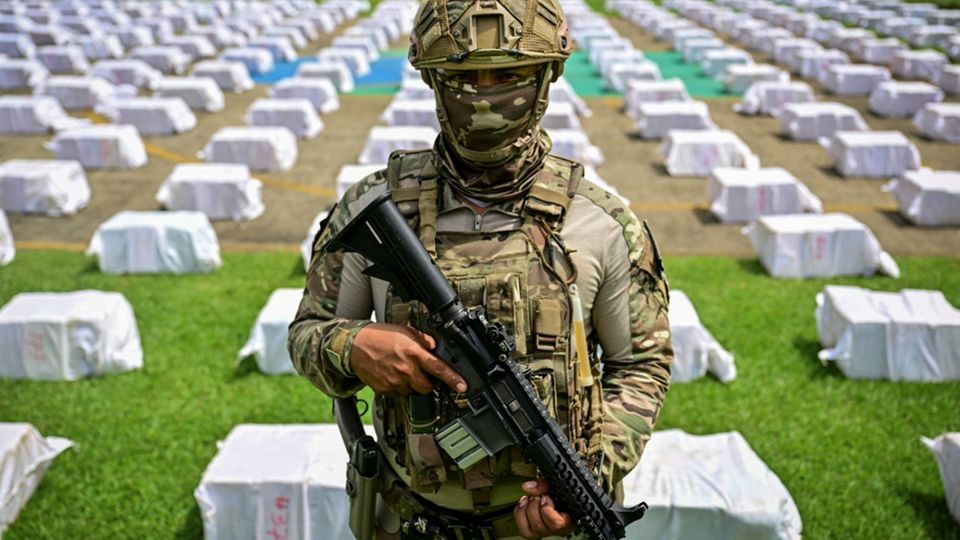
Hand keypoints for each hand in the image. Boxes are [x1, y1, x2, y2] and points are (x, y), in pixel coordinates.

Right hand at [349, 323, 466, 395]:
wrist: (354, 346)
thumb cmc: (380, 336)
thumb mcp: (406, 331)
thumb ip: (424, 340)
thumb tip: (436, 347)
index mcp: (414, 353)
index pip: (439, 369)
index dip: (453, 379)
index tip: (463, 386)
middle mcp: (406, 369)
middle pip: (428, 387)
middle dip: (428, 382)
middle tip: (420, 371)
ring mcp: (395, 381)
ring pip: (413, 391)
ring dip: (412, 384)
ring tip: (402, 369)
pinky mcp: (385, 389)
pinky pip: (399, 393)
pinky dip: (399, 386)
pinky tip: (392, 374)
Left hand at [514, 477, 574, 538]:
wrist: (557, 494)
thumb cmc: (560, 491)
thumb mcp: (555, 484)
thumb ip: (544, 484)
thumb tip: (527, 487)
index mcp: (569, 519)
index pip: (556, 524)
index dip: (546, 510)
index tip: (545, 497)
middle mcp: (557, 530)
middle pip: (539, 526)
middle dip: (534, 506)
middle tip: (538, 496)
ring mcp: (544, 532)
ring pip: (529, 531)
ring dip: (525, 510)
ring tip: (530, 499)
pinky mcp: (533, 532)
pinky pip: (522, 529)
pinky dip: (519, 514)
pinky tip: (524, 504)